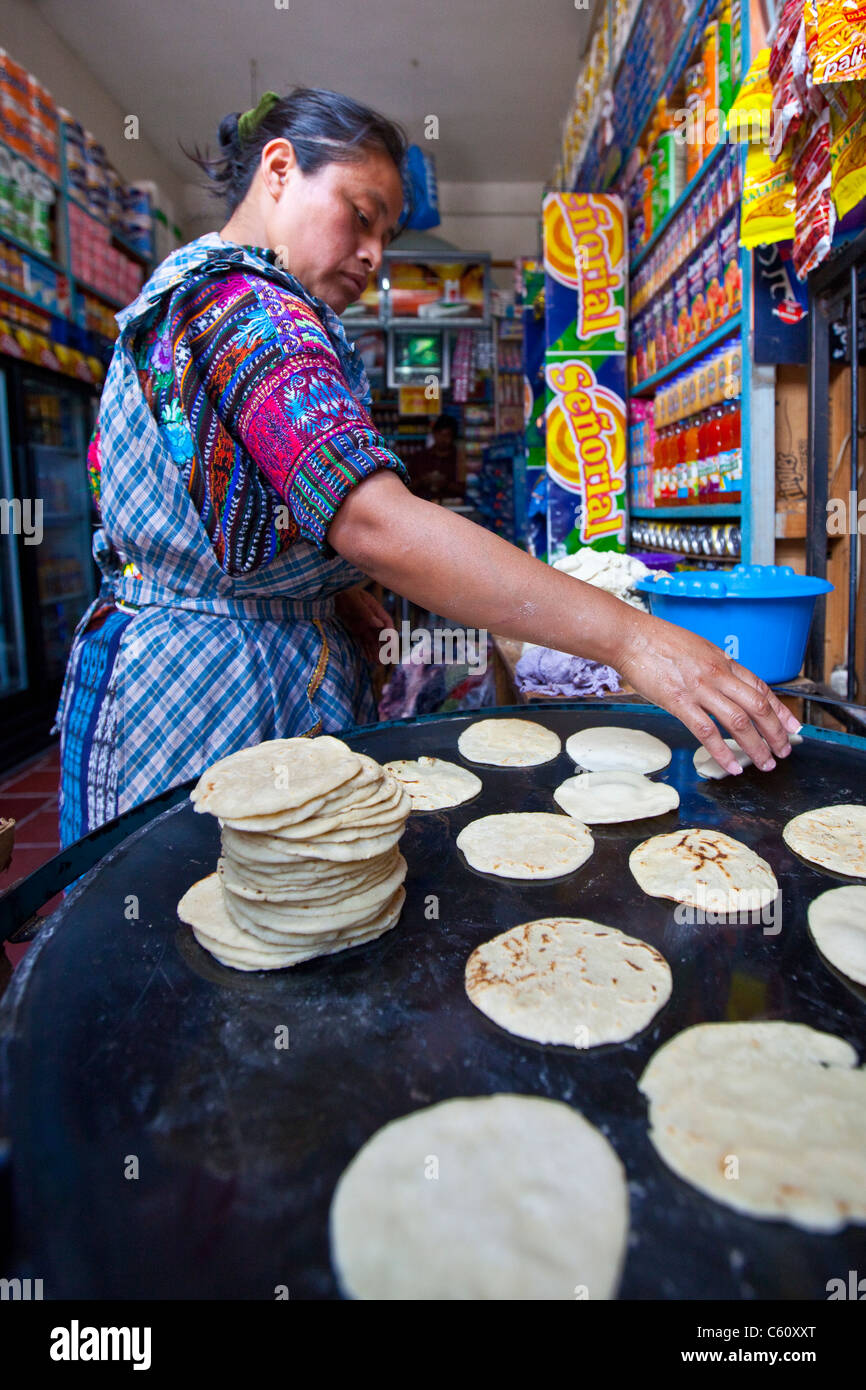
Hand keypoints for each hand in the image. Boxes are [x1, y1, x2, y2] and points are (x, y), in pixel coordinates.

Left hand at [335, 584, 391, 664]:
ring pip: (373, 640)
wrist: (335, 593)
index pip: (387, 623)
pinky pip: (363, 642)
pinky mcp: (356, 630)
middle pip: (381, 635)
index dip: (390, 634)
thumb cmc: (346, 593)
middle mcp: (372, 619)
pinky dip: (366, 650)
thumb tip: (379, 625)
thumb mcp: (355, 600)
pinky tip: (369, 658)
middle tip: (385, 659)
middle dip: (384, 647)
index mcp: (376, 610)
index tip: (390, 644)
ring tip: (378, 662)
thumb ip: (366, 612)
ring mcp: (364, 625)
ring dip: (376, 651)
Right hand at [615, 611, 800, 774]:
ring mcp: (700, 689)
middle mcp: (718, 675)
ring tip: (765, 763)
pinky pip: (707, 732)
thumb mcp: (698, 648)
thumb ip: (715, 667)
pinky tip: (731, 766)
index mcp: (724, 662)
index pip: (762, 688)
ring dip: (756, 746)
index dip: (781, 710)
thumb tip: (726, 684)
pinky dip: (723, 752)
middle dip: (776, 733)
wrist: (631, 637)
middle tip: (784, 751)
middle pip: (758, 707)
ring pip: (739, 722)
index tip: (792, 726)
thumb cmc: (658, 641)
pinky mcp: (679, 702)